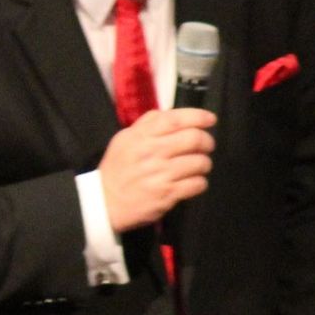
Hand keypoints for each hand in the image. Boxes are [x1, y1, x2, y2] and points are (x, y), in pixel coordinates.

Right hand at [98, 108, 214, 232]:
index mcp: (141, 136)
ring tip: (198, 165)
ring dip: (204, 163)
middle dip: (206, 141)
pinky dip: (200, 182)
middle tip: (206, 145)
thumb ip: (147, 124)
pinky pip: (197, 184)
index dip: (198, 116)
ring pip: (200, 162)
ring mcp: (160, 174)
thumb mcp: (124, 139)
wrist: (105, 201)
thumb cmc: (118, 168)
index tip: (209, 119)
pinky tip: (192, 182)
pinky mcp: (167, 194)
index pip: (175, 119)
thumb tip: (171, 113)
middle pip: (193, 139)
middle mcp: (152, 153)